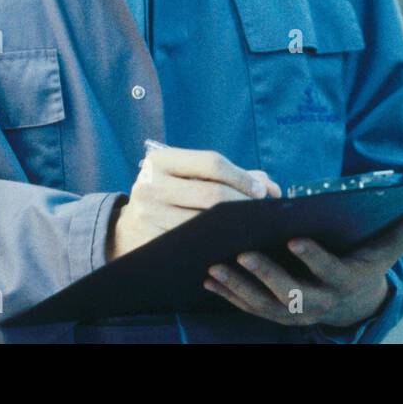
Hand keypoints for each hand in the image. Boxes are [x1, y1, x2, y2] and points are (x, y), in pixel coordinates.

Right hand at [106, 147, 280, 262]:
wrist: (130, 227)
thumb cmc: (176, 194)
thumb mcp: (194, 176)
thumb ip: (235, 176)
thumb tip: (272, 189)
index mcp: (161, 160)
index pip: (212, 163)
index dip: (242, 177)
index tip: (261, 192)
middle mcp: (150, 184)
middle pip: (211, 193)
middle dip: (243, 203)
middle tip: (261, 213)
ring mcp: (147, 214)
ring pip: (204, 221)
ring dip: (233, 226)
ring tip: (251, 228)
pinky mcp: (150, 241)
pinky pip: (193, 243)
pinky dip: (216, 243)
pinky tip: (230, 243)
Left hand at [203, 194, 402, 328]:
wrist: (358, 301)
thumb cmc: (372, 259)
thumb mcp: (394, 240)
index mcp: (347, 278)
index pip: (330, 270)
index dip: (313, 257)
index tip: (294, 238)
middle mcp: (321, 301)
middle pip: (291, 293)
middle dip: (266, 275)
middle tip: (244, 253)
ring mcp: (297, 312)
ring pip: (264, 304)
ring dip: (239, 288)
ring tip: (216, 268)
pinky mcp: (278, 315)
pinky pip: (250, 308)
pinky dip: (229, 296)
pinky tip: (210, 279)